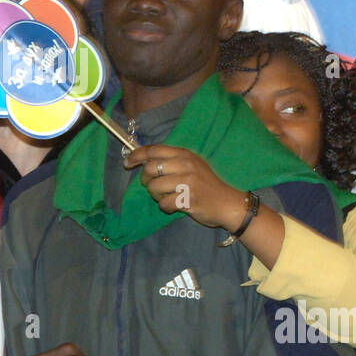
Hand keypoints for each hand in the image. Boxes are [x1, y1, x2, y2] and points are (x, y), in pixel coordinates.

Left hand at [123, 143, 247, 229]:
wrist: (227, 203)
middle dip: (146, 180)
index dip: (137, 155)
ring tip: (166, 197)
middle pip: (150, 168)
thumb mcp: (192, 165)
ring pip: (154, 187)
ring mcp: (188, 181)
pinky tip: (174, 205)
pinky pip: (164, 203)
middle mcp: (185, 164)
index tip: (128, 163)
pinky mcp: (188, 198)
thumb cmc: (207, 184)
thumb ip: (171, 160)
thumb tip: (143, 160)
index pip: (154, 149)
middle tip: (152, 187)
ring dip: (156, 195)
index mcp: (184, 154)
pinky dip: (165, 207)